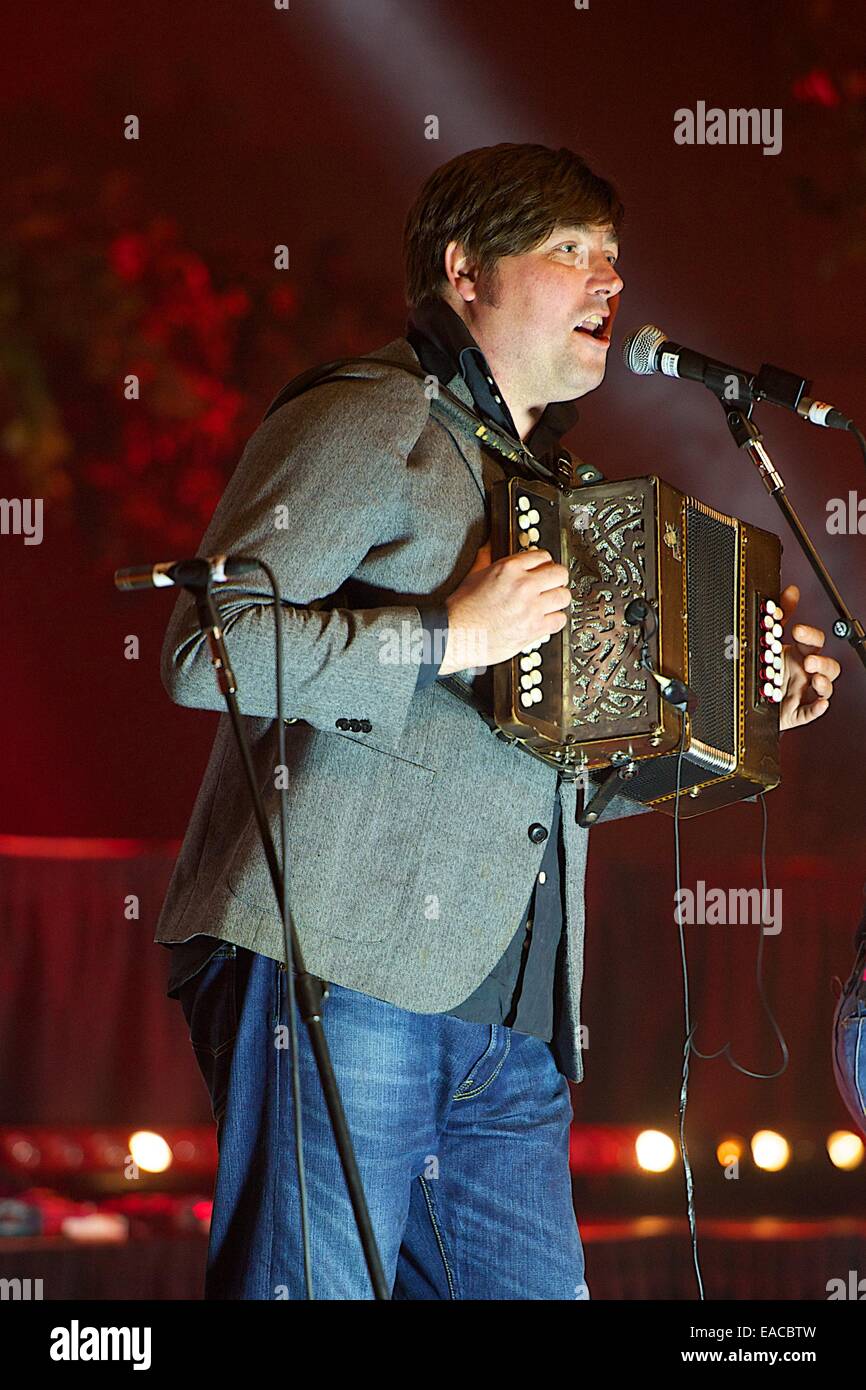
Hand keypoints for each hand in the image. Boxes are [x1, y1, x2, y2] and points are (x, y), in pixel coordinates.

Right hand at [440, 541, 570, 674]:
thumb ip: (486, 558)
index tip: (543, 570)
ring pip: (563, 597)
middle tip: (551, 585)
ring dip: (557, 599)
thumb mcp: (473, 575)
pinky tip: (546, 620)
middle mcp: (524, 585)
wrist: (456, 634)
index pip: (543, 556)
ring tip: (549, 603)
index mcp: (509, 568)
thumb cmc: (461, 609)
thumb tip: (488, 546)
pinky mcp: (534, 628)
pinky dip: (554, 620)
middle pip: (560, 574)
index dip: (544, 563)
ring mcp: (531, 607)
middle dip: (556, 579)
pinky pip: (560, 620)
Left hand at [776, 584, 840, 730]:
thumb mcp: (770, 639)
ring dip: (824, 683)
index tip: (797, 630)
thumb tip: (791, 590)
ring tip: (814, 677)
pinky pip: (811, 712)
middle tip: (807, 660)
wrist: (749, 698)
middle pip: (828, 665)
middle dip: (821, 661)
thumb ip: (782, 615)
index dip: (810, 636)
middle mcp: (805, 673)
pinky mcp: (797, 711)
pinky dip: (818, 708)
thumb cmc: (766, 668)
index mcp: (799, 654)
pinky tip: (820, 703)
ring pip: (825, 688)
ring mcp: (803, 692)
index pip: (815, 642)